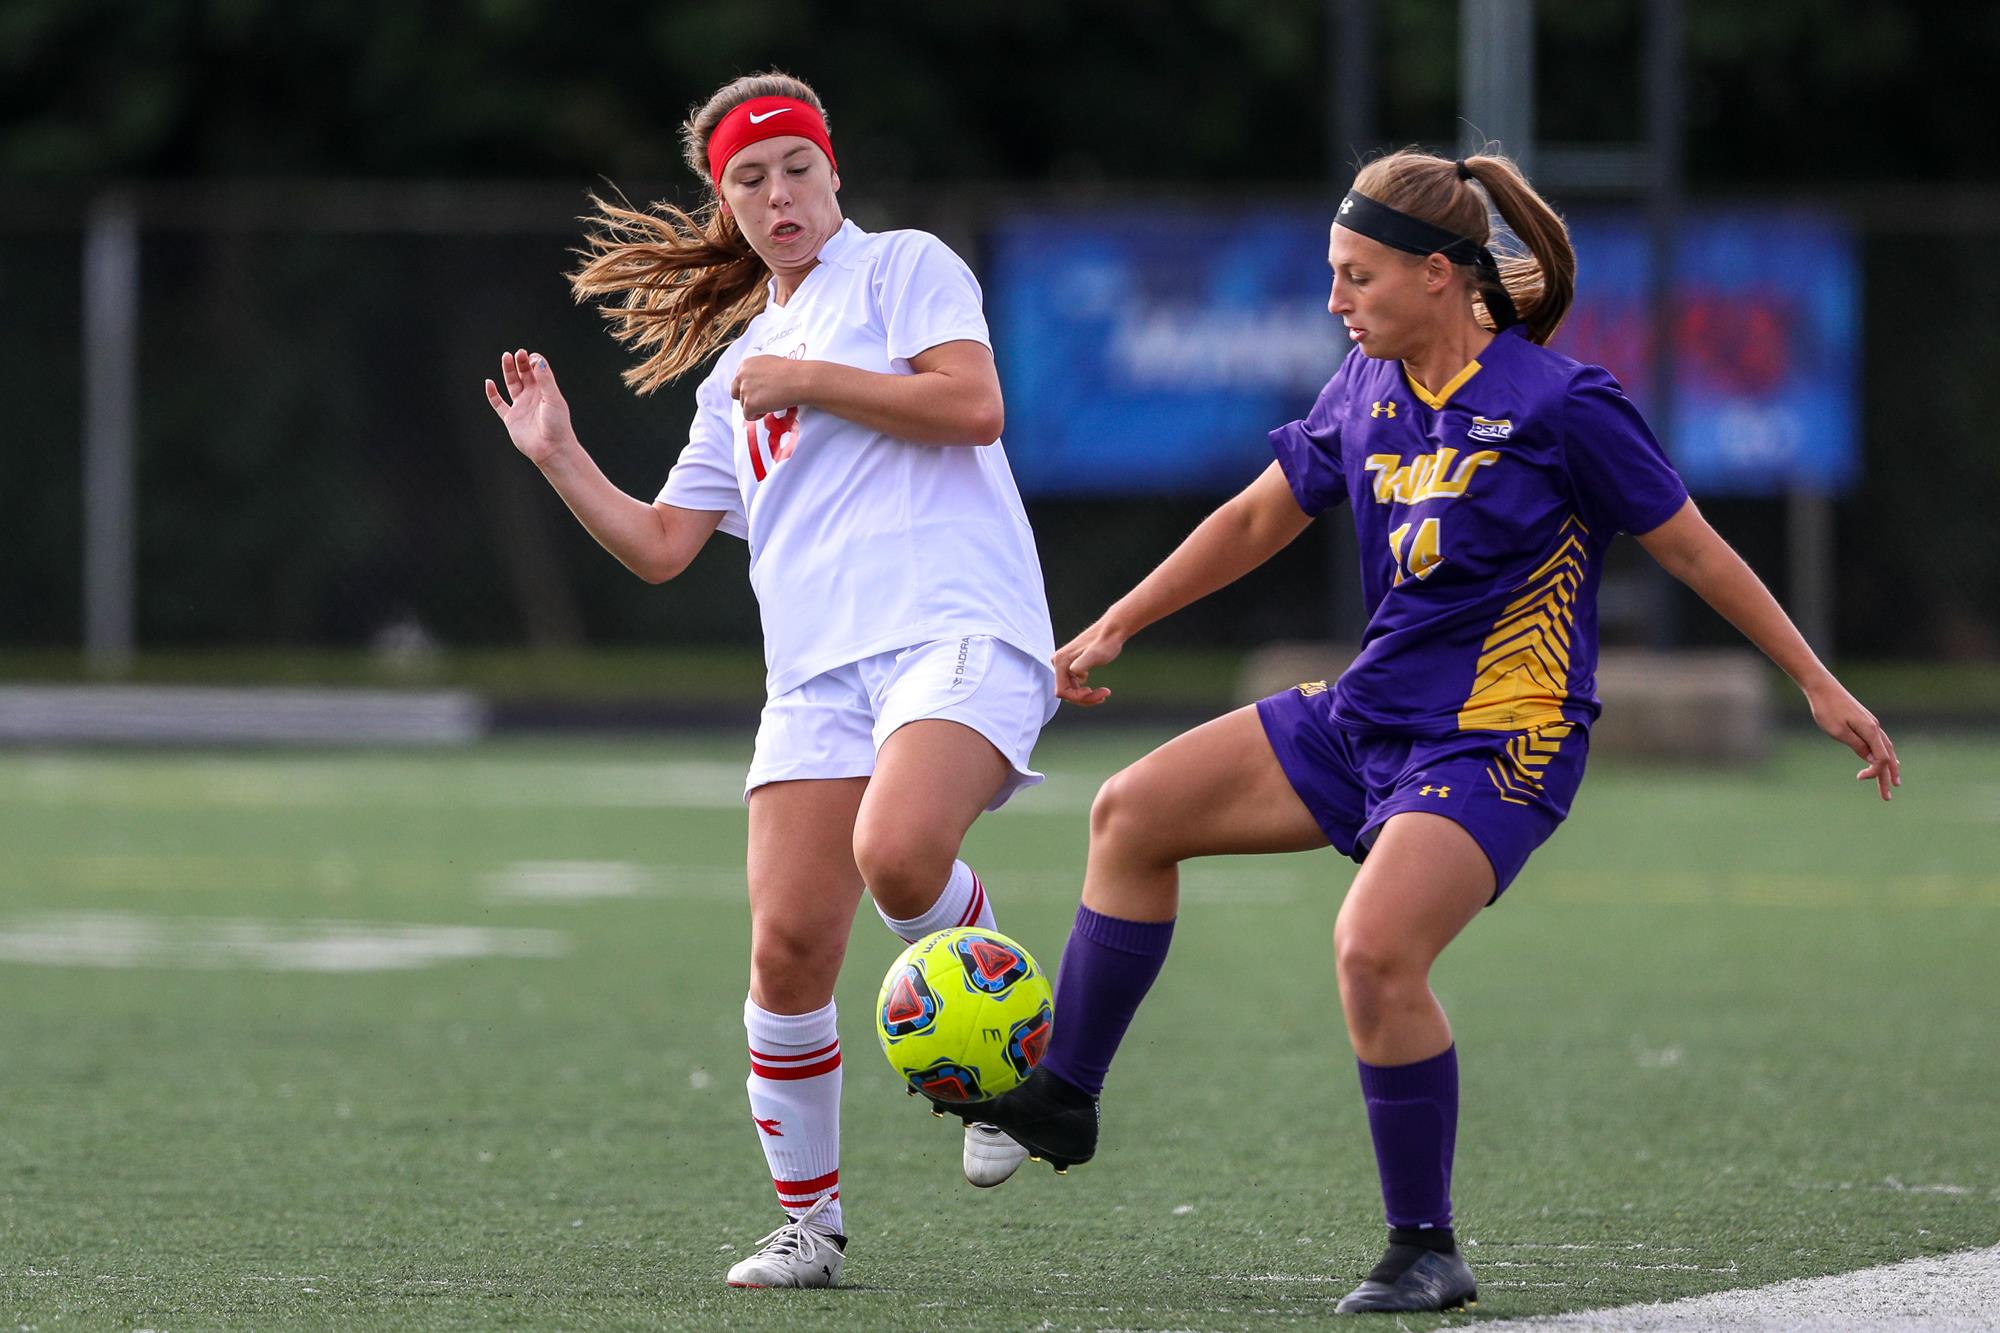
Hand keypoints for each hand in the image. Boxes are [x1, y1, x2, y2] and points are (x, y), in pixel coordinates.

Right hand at [485, 349, 577, 467]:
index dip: (534, 361)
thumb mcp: (553, 398)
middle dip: (521, 362)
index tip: (531, 357)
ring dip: (508, 371)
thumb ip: (545, 380)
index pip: (538, 370)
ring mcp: (521, 406)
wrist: (551, 449)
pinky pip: (498, 404)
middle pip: (524, 374)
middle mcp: (532, 397)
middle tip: (518, 353)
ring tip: (506, 356)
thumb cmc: (557, 425)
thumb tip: (538, 360)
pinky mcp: (511, 418)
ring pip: (512, 384)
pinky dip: (492, 394)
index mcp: (545, 391)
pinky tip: (489, 382)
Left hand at [732, 355, 810, 418]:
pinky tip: (771, 407)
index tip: (760, 392)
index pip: (738, 381)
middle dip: (747, 398)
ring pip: (743, 406)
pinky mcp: (749, 404)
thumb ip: (757, 372)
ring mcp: (744, 390)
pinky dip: (758, 415)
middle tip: (762, 401)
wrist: (800, 380)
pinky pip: (748, 416)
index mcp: (745, 365)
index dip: (749, 388)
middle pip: (735, 393)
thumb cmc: (791, 372)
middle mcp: (741, 376)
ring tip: (772, 401)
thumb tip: (757, 383)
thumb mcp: (769, 364)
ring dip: (756, 407)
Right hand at [1053, 618, 1128, 706]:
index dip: (1078, 697)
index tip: (1094, 692)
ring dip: (1086, 696)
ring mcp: (1065, 665)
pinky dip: (1086, 690)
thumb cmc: (1106, 642)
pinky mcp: (1072, 666)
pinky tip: (1099, 689)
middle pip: (1066, 692)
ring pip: (1071, 690)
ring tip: (1104, 693)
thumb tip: (1072, 671)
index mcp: (1060, 661)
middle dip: (1084, 697)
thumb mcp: (1095, 654)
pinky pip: (1075, 685)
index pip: (1062, 691)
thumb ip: (1082, 663)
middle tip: (1104, 695)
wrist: (1112, 631)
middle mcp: (1059, 663)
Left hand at [1805, 677, 1900, 800]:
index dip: (1875, 772)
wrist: (1822, 688)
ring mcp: (1871, 724)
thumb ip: (1857, 746)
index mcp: (1870, 731)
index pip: (1882, 759)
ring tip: (1894, 781)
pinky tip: (1886, 759)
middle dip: (1887, 778)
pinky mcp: (1865, 722)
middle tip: (1887, 798)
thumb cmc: (1826, 709)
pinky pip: (1880, 742)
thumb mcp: (1839, 731)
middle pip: (1887, 757)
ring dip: (1890, 767)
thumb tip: (1873, 760)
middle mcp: (1875, 728)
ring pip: (1886, 749)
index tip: (1859, 778)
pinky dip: (1886, 754)